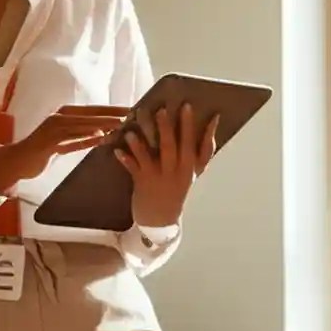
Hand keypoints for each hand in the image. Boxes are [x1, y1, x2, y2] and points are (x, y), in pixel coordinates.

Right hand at [0, 105, 127, 193]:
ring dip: (103, 121)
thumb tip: (103, 135)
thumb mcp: (65, 144)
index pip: (93, 111)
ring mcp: (54, 126)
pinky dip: (87, 133)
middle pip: (91, 112)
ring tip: (122, 122)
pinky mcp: (49, 139)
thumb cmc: (40, 153)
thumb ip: (82, 139)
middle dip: (112, 111)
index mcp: (64, 116)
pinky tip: (101, 134)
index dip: (112, 110)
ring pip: (84, 122)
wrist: (17, 162)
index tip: (130, 110)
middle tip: (132, 111)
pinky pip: (72, 135)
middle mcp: (60, 117)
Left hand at [114, 103, 218, 226]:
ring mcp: (159, 178)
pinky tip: (117, 150)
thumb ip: (203, 149)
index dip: (205, 130)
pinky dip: (126, 159)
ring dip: (140, 143)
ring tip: (132, 130)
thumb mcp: (194, 172)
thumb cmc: (178, 189)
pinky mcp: (142, 183)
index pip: (201, 146)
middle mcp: (176, 171)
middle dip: (168, 127)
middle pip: (173, 146)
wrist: (161, 220)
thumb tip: (213, 121)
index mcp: (191, 167)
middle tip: (162, 109)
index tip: (202, 110)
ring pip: (150, 157)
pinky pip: (133, 169)